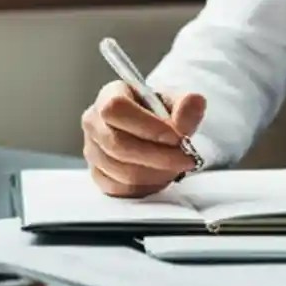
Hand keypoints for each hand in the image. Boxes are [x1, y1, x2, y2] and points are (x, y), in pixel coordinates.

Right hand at [81, 81, 206, 197]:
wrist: (151, 132)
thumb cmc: (158, 115)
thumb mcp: (176, 104)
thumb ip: (186, 105)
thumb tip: (194, 102)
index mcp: (109, 96)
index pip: (116, 109)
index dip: (147, 126)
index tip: (176, 136)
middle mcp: (94, 122)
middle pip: (118, 144)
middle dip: (158, 156)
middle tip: (186, 159)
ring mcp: (92, 150)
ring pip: (121, 171)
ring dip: (156, 173)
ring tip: (175, 167)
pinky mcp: (97, 175)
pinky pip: (120, 188)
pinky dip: (146, 186)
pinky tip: (160, 175)